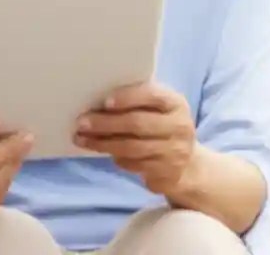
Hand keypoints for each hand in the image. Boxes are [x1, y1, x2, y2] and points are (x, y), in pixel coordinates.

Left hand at [74, 82, 196, 194]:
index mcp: (175, 103)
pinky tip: (103, 151)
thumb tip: (96, 101)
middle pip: (137, 123)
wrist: (188, 164)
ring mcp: (175, 152)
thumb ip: (137, 102)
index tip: (104, 102)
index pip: (151, 95)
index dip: (127, 98)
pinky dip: (116, 158)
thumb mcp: (157, 109)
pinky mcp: (166, 173)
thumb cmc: (161, 126)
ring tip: (83, 139)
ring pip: (132, 147)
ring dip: (103, 143)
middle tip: (81, 122)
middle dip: (106, 123)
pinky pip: (134, 165)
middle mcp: (180, 126)